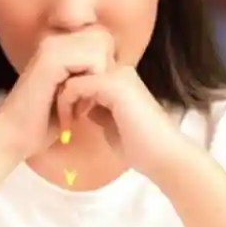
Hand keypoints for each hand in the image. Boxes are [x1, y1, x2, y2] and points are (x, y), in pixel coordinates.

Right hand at [0, 29, 114, 159]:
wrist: (14, 136)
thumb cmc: (43, 122)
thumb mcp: (73, 94)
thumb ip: (89, 76)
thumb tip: (116, 67)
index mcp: (60, 46)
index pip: (102, 39)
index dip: (105, 67)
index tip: (89, 96)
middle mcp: (56, 40)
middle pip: (104, 39)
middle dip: (104, 71)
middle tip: (85, 101)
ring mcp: (52, 46)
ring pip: (101, 48)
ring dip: (97, 80)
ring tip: (79, 105)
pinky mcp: (51, 59)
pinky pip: (93, 61)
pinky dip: (89, 87)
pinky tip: (72, 107)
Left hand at [54, 64, 181, 180]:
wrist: (162, 155)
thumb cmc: (139, 146)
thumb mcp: (109, 122)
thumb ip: (95, 108)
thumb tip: (78, 103)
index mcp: (120, 78)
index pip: (83, 75)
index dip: (70, 95)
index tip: (67, 119)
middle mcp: (119, 71)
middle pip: (75, 71)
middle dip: (63, 94)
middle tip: (65, 121)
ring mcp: (117, 75)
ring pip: (71, 76)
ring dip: (63, 100)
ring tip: (67, 123)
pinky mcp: (112, 84)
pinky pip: (74, 85)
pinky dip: (65, 103)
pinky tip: (71, 122)